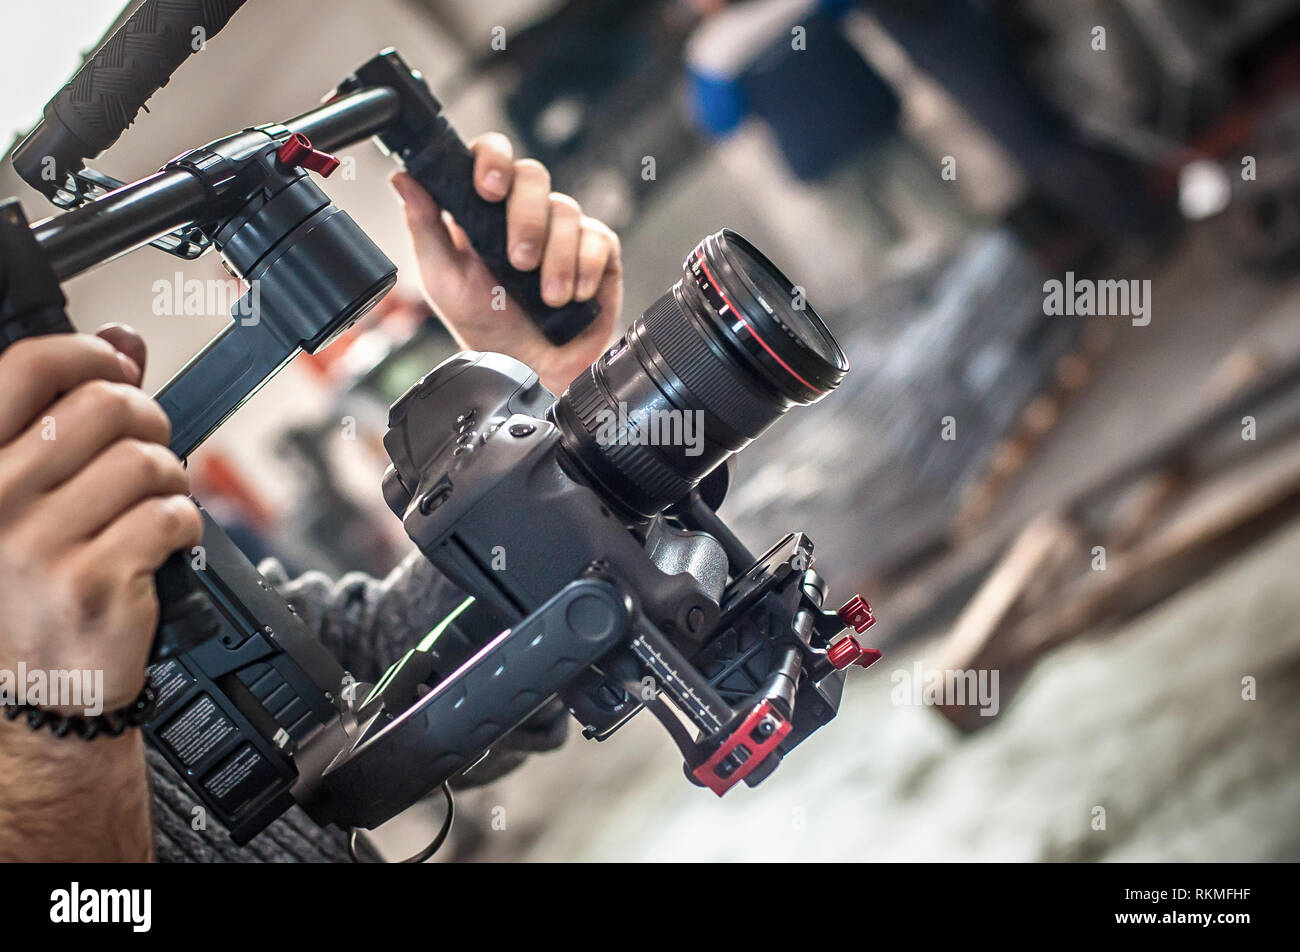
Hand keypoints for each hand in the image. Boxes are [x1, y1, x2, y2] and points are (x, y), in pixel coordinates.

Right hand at [0, 326, 201, 713]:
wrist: (42, 683)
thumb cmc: (37, 579)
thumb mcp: (33, 491)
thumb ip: (70, 412)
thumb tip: (122, 338)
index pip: (30, 366)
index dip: (92, 354)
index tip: (118, 368)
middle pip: (108, 405)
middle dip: (149, 423)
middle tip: (147, 456)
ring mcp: (40, 542)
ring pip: (149, 461)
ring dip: (170, 481)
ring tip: (152, 508)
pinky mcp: (93, 579)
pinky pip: (173, 516)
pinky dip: (186, 525)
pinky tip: (164, 544)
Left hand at [391, 133, 621, 394]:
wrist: (531, 369)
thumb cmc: (486, 328)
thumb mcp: (444, 280)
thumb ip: (425, 227)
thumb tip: (403, 179)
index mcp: (487, 210)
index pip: (492, 156)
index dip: (493, 158)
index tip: (488, 187)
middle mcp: (527, 213)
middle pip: (533, 175)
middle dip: (526, 218)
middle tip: (519, 261)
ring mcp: (564, 231)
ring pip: (566, 210)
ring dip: (555, 258)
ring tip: (547, 297)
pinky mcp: (598, 252)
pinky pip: (599, 239)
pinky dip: (585, 268)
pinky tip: (574, 295)